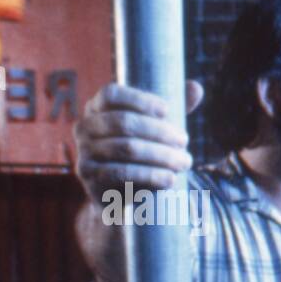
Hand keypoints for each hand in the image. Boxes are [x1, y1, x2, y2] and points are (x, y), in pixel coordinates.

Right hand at [74, 80, 203, 201]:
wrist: (120, 193)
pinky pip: (121, 173)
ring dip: (161, 155)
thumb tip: (196, 87)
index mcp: (97, 108)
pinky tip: (170, 178)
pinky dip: (150, 175)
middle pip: (123, 121)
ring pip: (126, 148)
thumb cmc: (142, 153)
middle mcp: (85, 126)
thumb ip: (173, 108)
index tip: (166, 110)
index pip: (111, 94)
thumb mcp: (156, 129)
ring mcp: (84, 151)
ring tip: (184, 161)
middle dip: (159, 131)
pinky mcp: (89, 177)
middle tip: (184, 140)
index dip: (139, 99)